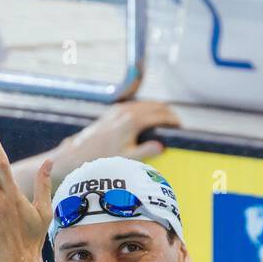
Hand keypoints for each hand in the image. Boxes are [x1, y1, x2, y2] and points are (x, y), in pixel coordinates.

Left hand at [51, 101, 180, 183]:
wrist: (80, 153)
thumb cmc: (104, 158)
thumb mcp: (128, 158)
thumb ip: (146, 151)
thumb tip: (163, 146)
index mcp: (134, 121)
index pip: (161, 115)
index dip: (174, 120)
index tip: (182, 128)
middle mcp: (127, 110)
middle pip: (156, 105)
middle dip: (169, 113)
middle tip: (177, 125)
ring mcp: (120, 109)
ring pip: (146, 103)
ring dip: (158, 110)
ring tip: (167, 122)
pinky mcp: (113, 110)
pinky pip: (136, 105)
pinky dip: (147, 109)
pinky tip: (149, 119)